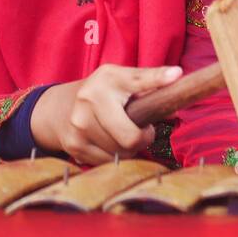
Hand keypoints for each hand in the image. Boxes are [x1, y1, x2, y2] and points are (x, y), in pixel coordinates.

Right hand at [31, 64, 180, 164]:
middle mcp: (90, 98)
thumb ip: (148, 82)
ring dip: (128, 149)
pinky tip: (107, 142)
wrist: (59, 108)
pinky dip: (113, 156)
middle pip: (131, 137)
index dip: (158, 78)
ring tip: (120, 133)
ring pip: (121, 153)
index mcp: (109, 78)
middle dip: (142, 138)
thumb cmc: (102, 93)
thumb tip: (177, 78)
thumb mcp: (121, 80)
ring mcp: (80, 123)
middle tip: (141, 130)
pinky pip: (108, 162)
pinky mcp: (74, 144)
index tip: (176, 74)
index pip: (138, 80)